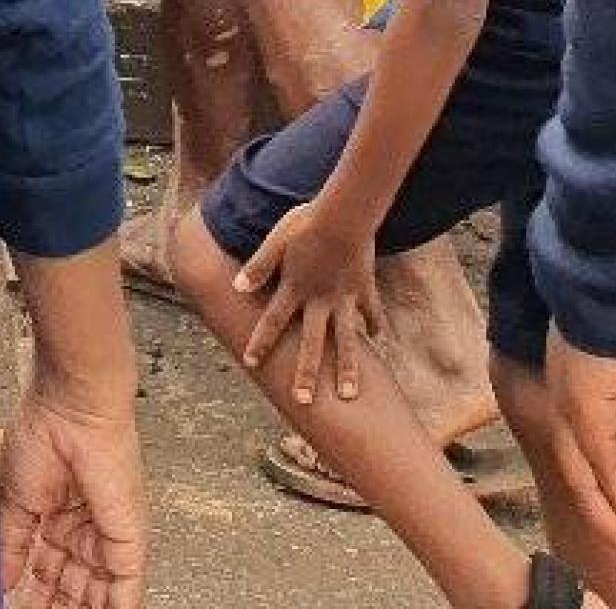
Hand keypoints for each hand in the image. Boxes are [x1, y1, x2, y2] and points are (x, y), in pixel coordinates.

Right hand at [0, 358, 150, 608]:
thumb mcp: (15, 499)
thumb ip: (11, 544)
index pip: (48, 568)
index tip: (20, 606)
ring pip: (98, 593)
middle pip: (72, 584)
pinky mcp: (129, 541)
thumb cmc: (43, 433)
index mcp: (58, 516)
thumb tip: (1, 578)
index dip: (34, 592)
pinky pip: (126, 590)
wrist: (70, 411)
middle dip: (56, 604)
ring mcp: (108, 536)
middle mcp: (84, 527)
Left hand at [233, 197, 385, 410]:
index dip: (261, 341)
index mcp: (295, 288)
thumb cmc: (306, 222)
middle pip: (312, 342)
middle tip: (304, 401)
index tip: (251, 363)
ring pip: (347, 340)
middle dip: (307, 373)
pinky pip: (371, 312)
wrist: (346, 214)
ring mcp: (345, 297)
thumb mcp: (276, 241)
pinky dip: (374, 324)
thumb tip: (237, 287)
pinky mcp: (364, 288)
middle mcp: (319, 299)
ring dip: (347, 368)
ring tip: (349, 395)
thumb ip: (259, 266)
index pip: (272, 320)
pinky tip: (378, 339)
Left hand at [536, 332, 615, 598]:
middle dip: (612, 516)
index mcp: (578, 388)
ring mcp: (568, 404)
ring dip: (611, 516)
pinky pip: (597, 462)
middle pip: (584, 473)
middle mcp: (565, 400)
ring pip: (586, 476)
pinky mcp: (579, 406)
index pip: (593, 452)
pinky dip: (614, 494)